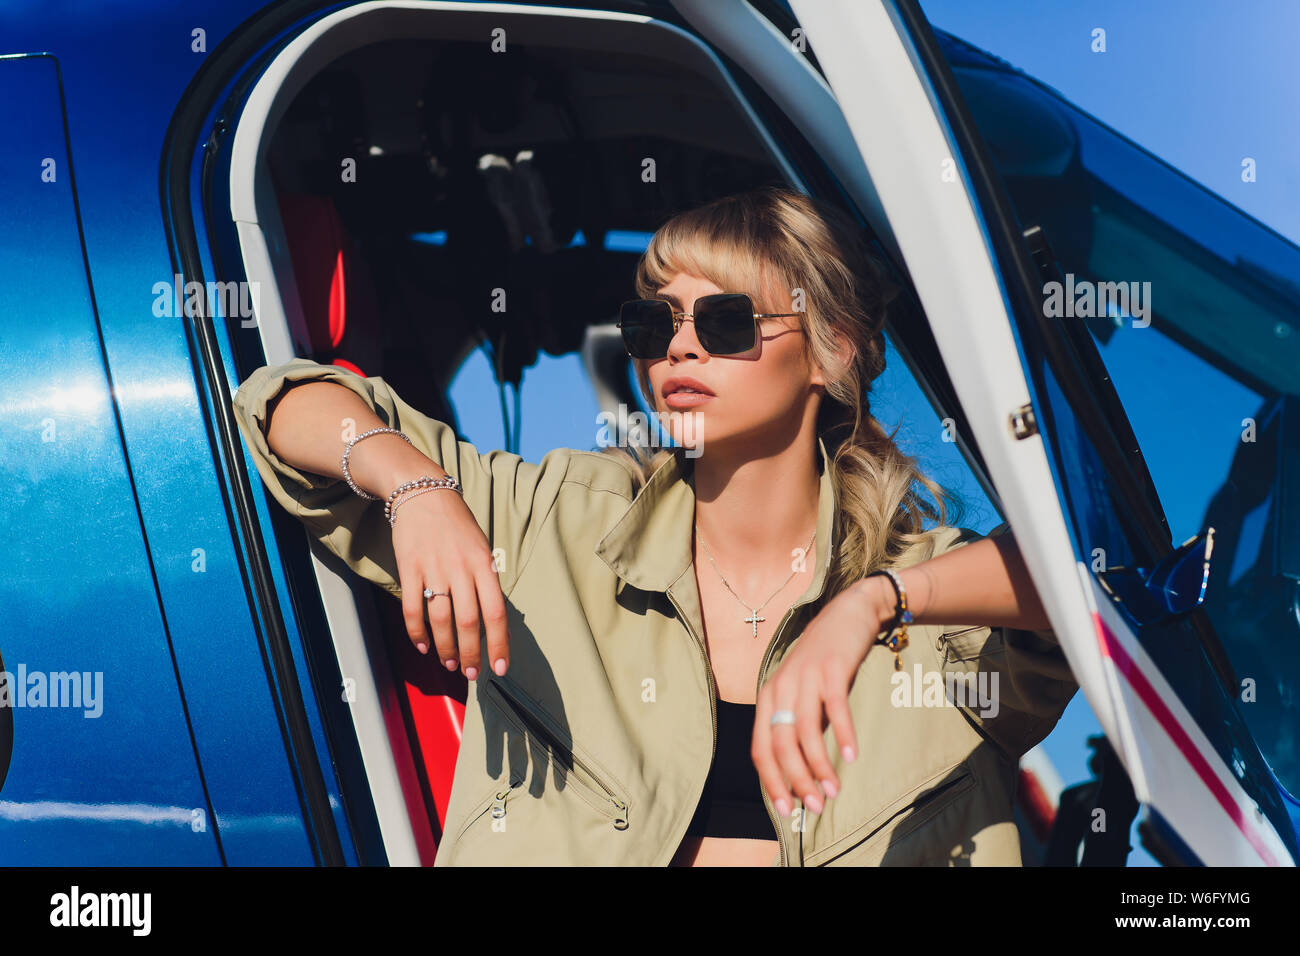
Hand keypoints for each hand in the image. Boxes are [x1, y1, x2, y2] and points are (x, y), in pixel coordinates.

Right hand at [391, 489, 509, 679]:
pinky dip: (418, 633)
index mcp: (485, 565)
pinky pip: (414, 609)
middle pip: (469, 623)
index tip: (500, 667)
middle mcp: (461, 569)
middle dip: (471, 655)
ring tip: (449, 664)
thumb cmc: (457, 524)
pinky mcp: (410, 570)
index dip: (499, 644)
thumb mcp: (482, 547)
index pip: (496, 613)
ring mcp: (434, 570)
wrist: (422, 492)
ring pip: (441, 621)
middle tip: (471, 674)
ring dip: (446, 649)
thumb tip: (492, 619)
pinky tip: (423, 646)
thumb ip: (486, 581)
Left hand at [751, 576, 893, 816]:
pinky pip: (835, 708)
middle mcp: (781, 688)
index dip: (772, 781)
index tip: (786, 810)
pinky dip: (843, 734)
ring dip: (819, 766)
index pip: (760, 748)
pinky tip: (852, 756)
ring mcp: (805, 677)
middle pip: (780, 744)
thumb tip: (803, 776)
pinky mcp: (832, 668)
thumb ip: (800, 728)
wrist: (848, 615)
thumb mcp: (804, 696)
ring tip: (833, 791)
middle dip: (796, 780)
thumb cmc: (826, 665)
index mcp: (768, 698)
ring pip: (805, 731)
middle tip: (814, 807)